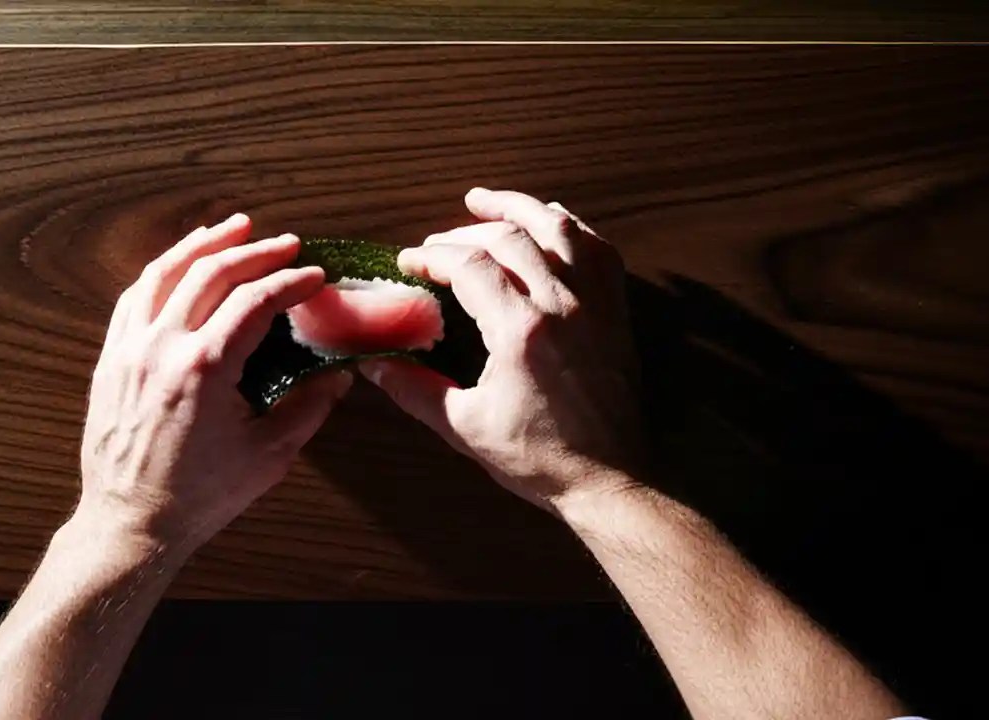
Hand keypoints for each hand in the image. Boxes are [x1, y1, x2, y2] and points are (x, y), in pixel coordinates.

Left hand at [76, 213, 352, 563]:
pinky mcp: (110, 360)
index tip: (315, 275)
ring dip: (202, 244)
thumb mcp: (270, 456)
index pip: (254, 301)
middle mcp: (162, 347)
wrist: (132, 523)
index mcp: (205, 367)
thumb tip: (338, 376)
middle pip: (210, 273)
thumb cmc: (201, 495)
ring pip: (163, 273)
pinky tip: (180, 264)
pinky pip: (134, 298)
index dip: (290, 281)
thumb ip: (308, 408)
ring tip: (232, 227)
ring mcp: (129, 350)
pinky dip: (161, 272)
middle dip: (254, 251)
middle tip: (285, 242)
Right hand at [360, 188, 642, 511]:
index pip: (470, 266)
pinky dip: (571, 227)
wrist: (608, 480)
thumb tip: (373, 366)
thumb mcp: (466, 427)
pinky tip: (551, 222)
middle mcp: (562, 304)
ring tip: (485, 201)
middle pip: (510, 238)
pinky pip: (598, 249)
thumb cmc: (539, 458)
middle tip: (436, 243)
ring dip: (519, 207)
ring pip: (559, 229)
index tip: (409, 261)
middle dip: (464, 231)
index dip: (433, 256)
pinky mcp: (616, 313)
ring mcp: (595, 304)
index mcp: (522, 330)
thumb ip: (416, 390)